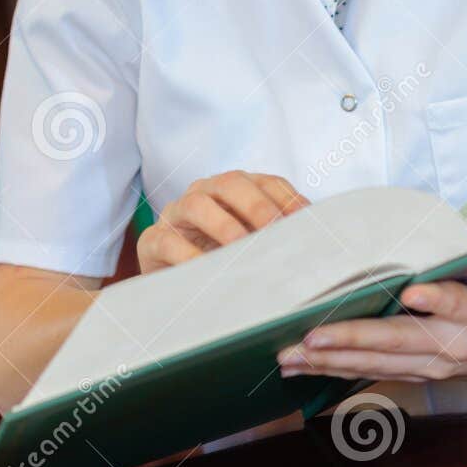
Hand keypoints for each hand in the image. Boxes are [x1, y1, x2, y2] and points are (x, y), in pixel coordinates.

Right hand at [137, 170, 309, 273]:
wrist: (169, 284)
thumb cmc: (217, 260)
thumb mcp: (248, 246)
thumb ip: (273, 238)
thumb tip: (313, 244)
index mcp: (232, 191)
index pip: (265, 182)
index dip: (287, 197)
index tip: (306, 220)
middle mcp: (204, 193)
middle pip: (230, 183)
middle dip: (256, 205)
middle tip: (274, 230)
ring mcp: (175, 215)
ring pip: (196, 204)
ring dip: (223, 225)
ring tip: (241, 248)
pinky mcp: (153, 241)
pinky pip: (168, 241)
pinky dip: (189, 255)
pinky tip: (208, 269)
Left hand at [274, 202, 466, 383]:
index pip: (456, 305)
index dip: (436, 301)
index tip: (413, 293)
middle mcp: (450, 343)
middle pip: (398, 341)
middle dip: (351, 340)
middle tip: (310, 336)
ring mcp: (429, 362)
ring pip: (375, 363)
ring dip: (329, 360)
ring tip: (290, 355)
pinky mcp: (414, 370)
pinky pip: (369, 372)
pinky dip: (333, 371)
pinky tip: (299, 366)